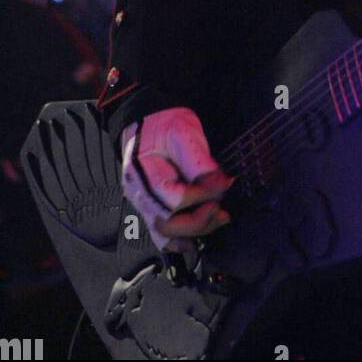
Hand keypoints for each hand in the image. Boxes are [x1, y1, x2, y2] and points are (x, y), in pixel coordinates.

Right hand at [121, 107, 233, 256]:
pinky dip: (179, 240)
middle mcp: (137, 193)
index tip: (224, 182)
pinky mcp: (150, 207)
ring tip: (218, 217)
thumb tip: (221, 185)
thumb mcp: (184, 132)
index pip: (175, 198)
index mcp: (142, 172)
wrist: (147, 120)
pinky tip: (196, 238)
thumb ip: (200, 162)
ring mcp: (142, 203)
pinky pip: (160, 234)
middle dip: (199, 221)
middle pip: (167, 223)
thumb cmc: (164, 123)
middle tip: (221, 207)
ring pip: (164, 233)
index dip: (203, 195)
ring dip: (195, 231)